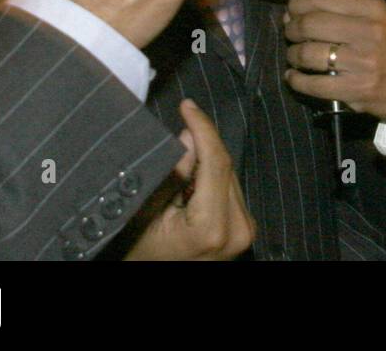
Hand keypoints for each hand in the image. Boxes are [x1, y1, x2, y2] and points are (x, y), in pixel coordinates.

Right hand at [126, 100, 255, 260]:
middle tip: (177, 129)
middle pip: (223, 166)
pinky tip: (190, 183)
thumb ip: (170, 175)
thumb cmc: (140, 252)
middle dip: (201, 143)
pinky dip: (211, 177)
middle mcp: (239, 228)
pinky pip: (229, 189)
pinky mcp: (246, 229)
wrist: (155, 280)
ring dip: (205, 160)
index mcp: (213, 227)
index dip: (202, 127)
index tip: (187, 105)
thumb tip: (190, 136)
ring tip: (177, 172)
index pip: (215, 161)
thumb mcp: (144, 213)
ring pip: (228, 175)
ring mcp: (246, 231)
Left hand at [283, 0, 385, 124]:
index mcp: (373, 9)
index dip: (298, 3)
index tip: (292, 11)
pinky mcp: (357, 90)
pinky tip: (294, 77)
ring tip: (294, 57)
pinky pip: (314, 84)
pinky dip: (297, 81)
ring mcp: (362, 62)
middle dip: (292, 29)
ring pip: (308, 54)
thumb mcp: (381, 18)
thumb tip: (298, 9)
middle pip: (310, 24)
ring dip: (293, 55)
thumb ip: (346, 8)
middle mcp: (368, 31)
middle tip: (291, 35)